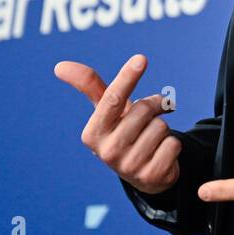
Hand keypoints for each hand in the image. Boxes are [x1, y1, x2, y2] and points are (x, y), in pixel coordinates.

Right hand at [55, 53, 180, 195]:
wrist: (143, 172)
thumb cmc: (123, 131)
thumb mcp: (108, 111)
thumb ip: (90, 87)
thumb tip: (59, 66)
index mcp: (92, 134)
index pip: (111, 99)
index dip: (127, 77)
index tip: (141, 58)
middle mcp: (107, 152)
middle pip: (144, 110)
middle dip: (155, 105)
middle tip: (152, 113)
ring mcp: (129, 167)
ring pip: (161, 127)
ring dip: (163, 127)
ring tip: (152, 138)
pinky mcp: (151, 176)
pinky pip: (173, 144)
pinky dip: (173, 144)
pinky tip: (161, 153)